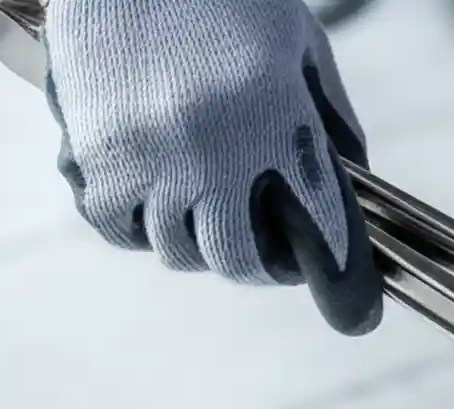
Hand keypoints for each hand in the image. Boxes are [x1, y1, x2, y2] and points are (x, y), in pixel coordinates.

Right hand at [43, 0, 382, 335]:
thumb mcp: (303, 48)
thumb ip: (333, 122)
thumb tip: (354, 187)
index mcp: (276, 118)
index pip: (322, 229)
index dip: (345, 283)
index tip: (359, 315)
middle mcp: (212, 148)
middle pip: (240, 261)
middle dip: (265, 265)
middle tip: (275, 248)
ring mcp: (147, 155)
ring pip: (178, 251)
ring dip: (202, 242)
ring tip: (212, 208)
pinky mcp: (93, 152)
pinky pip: (117, 228)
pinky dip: (141, 228)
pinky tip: (159, 197)